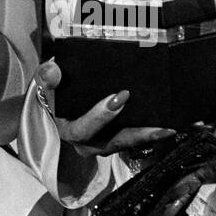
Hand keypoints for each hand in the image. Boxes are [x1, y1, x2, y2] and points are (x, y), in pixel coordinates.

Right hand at [34, 58, 175, 158]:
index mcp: (69, 130)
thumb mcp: (46, 81)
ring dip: (149, 136)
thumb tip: (53, 71)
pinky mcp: (118, 139)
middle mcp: (87, 143)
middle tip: (158, 124)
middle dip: (135, 133)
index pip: (84, 128)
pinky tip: (169, 125)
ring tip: (168, 128)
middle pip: (112, 142)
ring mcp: (104, 143)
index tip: (119, 98)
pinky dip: (151, 133)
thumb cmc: (55, 91)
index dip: (101, 116)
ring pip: (127, 143)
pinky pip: (134, 139)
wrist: (59, 101)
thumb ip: (47, 76)